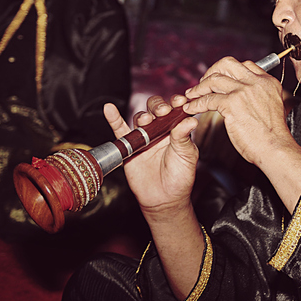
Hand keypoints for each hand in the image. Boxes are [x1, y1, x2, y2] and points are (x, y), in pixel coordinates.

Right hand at [103, 97, 198, 216]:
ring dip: (143, 115)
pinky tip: (109, 108)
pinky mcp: (129, 146)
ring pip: (140, 117)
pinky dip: (113, 118)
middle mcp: (160, 129)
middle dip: (159, 106)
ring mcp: (144, 136)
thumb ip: (184, 137)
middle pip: (156, 108)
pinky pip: (120, 130)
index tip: (180, 102)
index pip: (176, 109)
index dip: (177, 103)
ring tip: (146, 120)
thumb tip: (191, 120)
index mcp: (177, 129)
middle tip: (163, 112)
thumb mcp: (187, 155)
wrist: (164, 198)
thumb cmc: (179, 177)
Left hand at [182, 57, 297, 167]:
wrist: (275, 148)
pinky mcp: (232, 104)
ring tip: (191, 95)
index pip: (244, 65)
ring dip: (198, 87)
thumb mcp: (272, 105)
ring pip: (213, 80)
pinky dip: (196, 103)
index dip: (227, 71)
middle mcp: (256, 82)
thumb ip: (258, 95)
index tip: (218, 79)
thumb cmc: (272, 135)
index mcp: (267, 81)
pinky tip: (192, 108)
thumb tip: (240, 94)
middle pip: (226, 64)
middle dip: (210, 71)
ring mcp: (243, 91)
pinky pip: (208, 99)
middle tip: (202, 83)